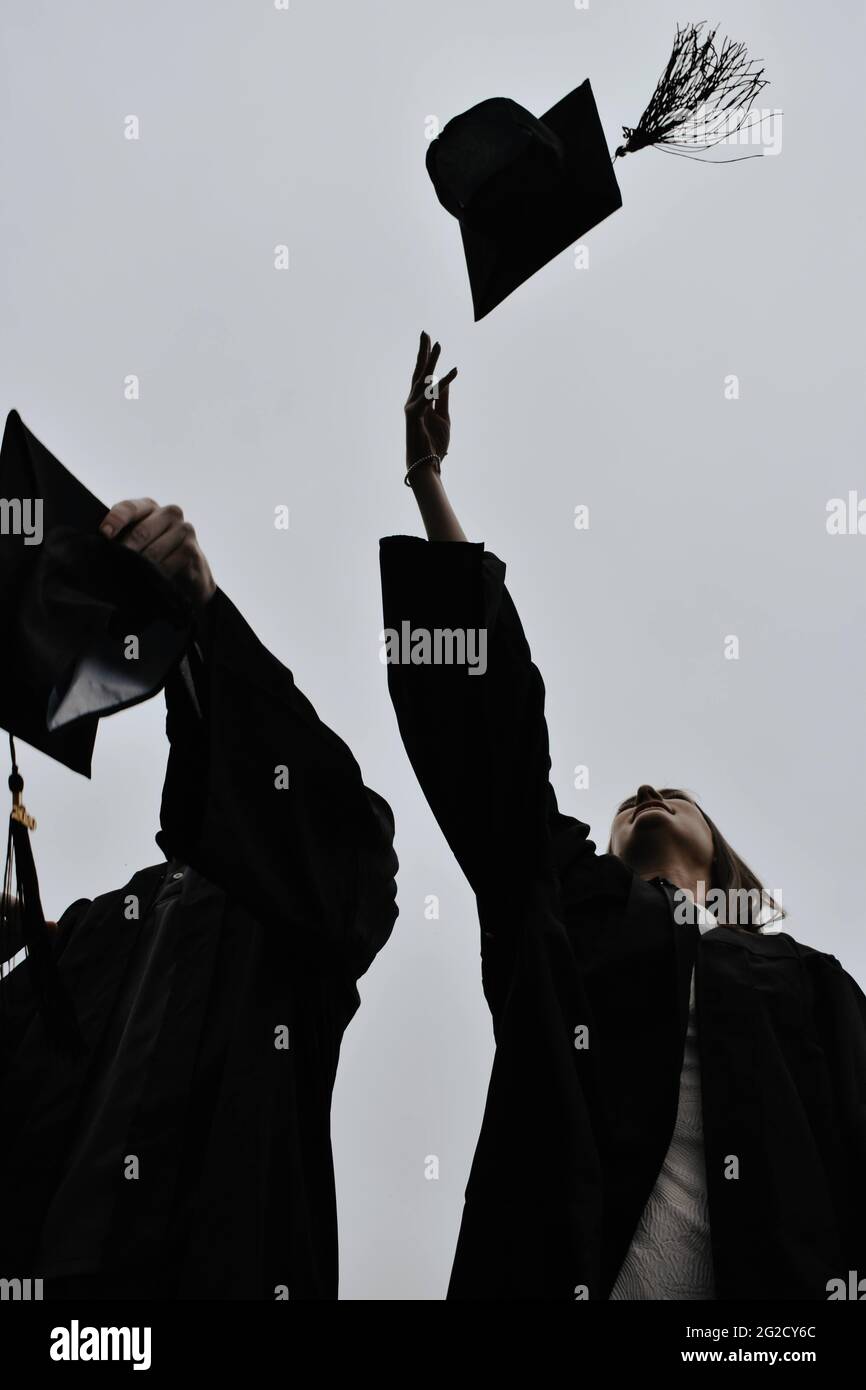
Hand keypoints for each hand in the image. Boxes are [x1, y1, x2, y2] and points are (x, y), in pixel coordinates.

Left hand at [99, 499, 216, 609]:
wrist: (186, 572)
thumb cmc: (152, 552)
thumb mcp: (135, 539)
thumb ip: (120, 535)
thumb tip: (97, 542)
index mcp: (149, 506)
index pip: (129, 507)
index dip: (116, 520)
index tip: (104, 534)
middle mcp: (169, 513)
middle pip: (141, 531)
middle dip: (126, 550)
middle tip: (114, 563)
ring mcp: (184, 530)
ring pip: (154, 551)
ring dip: (140, 565)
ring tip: (128, 574)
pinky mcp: (192, 550)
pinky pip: (168, 564)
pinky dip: (156, 574)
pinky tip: (148, 579)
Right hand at [405, 330, 456, 472]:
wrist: (427, 465)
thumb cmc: (434, 444)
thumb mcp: (444, 417)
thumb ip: (443, 398)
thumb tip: (446, 380)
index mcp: (421, 402)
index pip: (425, 376)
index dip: (429, 359)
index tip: (433, 342)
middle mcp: (414, 401)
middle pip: (419, 372)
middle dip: (423, 352)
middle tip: (425, 332)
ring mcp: (413, 407)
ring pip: (423, 379)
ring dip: (431, 361)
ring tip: (437, 344)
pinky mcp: (415, 415)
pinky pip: (431, 395)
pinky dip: (443, 384)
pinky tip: (454, 372)